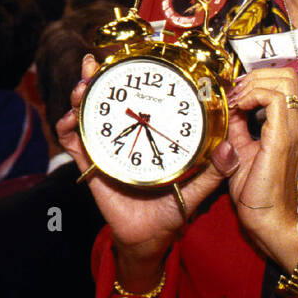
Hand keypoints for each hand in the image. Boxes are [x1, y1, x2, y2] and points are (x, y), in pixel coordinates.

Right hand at [57, 55, 227, 288]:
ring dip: (80, 97)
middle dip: (97, 77)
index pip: (140, 98)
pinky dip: (68, 128)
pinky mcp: (91, 165)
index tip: (132, 59)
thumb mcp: (197, 187)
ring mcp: (106, 148)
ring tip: (82, 88)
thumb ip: (214, 170)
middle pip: (107, 98)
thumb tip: (229, 148)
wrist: (149, 237)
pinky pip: (74, 143)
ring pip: (86, 114)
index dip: (132, 75)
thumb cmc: (172, 209)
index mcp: (150, 133)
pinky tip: (71, 121)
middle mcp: (125, 135)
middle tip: (95, 65)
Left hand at [216, 68, 297, 269]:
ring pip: (285, 79)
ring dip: (254, 83)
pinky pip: (275, 98)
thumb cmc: (257, 193)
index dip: (257, 79)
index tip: (235, 93)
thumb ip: (237, 129)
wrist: (268, 220)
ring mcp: (292, 129)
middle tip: (237, 93)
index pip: (284, 82)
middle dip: (257, 75)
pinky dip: (254, 95)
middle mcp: (295, 123)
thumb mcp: (241, 151)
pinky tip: (240, 108)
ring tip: (237, 101)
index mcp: (287, 126)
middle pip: (288, 74)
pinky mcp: (282, 138)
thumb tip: (229, 109)